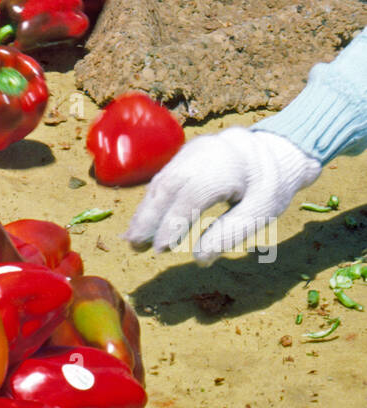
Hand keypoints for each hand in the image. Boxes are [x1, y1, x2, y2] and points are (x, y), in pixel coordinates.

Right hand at [125, 128, 320, 265]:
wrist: (274, 150)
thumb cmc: (270, 185)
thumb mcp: (262, 212)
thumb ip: (231, 232)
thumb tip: (199, 258)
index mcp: (227, 166)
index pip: (192, 195)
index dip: (173, 223)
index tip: (160, 249)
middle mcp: (204, 153)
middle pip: (168, 185)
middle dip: (148, 217)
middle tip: (134, 245)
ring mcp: (192, 151)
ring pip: (161, 181)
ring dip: (146, 211)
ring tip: (133, 239)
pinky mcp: (185, 154)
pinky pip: (163, 177)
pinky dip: (152, 200)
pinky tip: (144, 220)